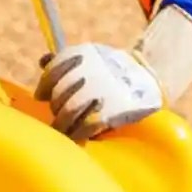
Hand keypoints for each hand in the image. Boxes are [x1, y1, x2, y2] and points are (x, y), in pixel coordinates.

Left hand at [34, 43, 164, 140]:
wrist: (150, 79)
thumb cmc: (115, 69)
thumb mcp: (93, 57)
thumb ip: (66, 60)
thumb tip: (43, 60)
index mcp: (84, 55)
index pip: (54, 70)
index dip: (45, 84)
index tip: (41, 95)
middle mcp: (88, 72)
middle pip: (59, 93)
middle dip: (56, 105)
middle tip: (58, 113)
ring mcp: (97, 93)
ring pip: (68, 111)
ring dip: (62, 122)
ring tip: (62, 128)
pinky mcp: (108, 113)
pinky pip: (84, 127)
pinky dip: (77, 134)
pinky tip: (76, 136)